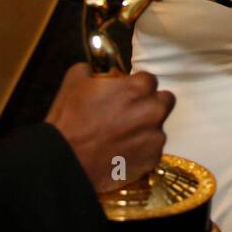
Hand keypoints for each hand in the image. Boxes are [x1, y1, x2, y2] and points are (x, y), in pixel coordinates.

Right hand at [45, 64, 174, 192]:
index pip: (149, 79)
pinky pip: (152, 150)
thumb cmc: (70, 120)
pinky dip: (141, 150)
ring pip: (158, 127)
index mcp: (139, 88)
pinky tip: (121, 152)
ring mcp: (156, 137)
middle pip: (163, 101)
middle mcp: (154, 111)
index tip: (124, 94)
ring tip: (120, 136)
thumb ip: (92, 70)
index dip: (135, 86)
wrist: (67, 162)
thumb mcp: (74, 81)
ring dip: (145, 128)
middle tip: (128, 113)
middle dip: (150, 104)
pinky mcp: (153, 159)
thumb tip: (94, 70)